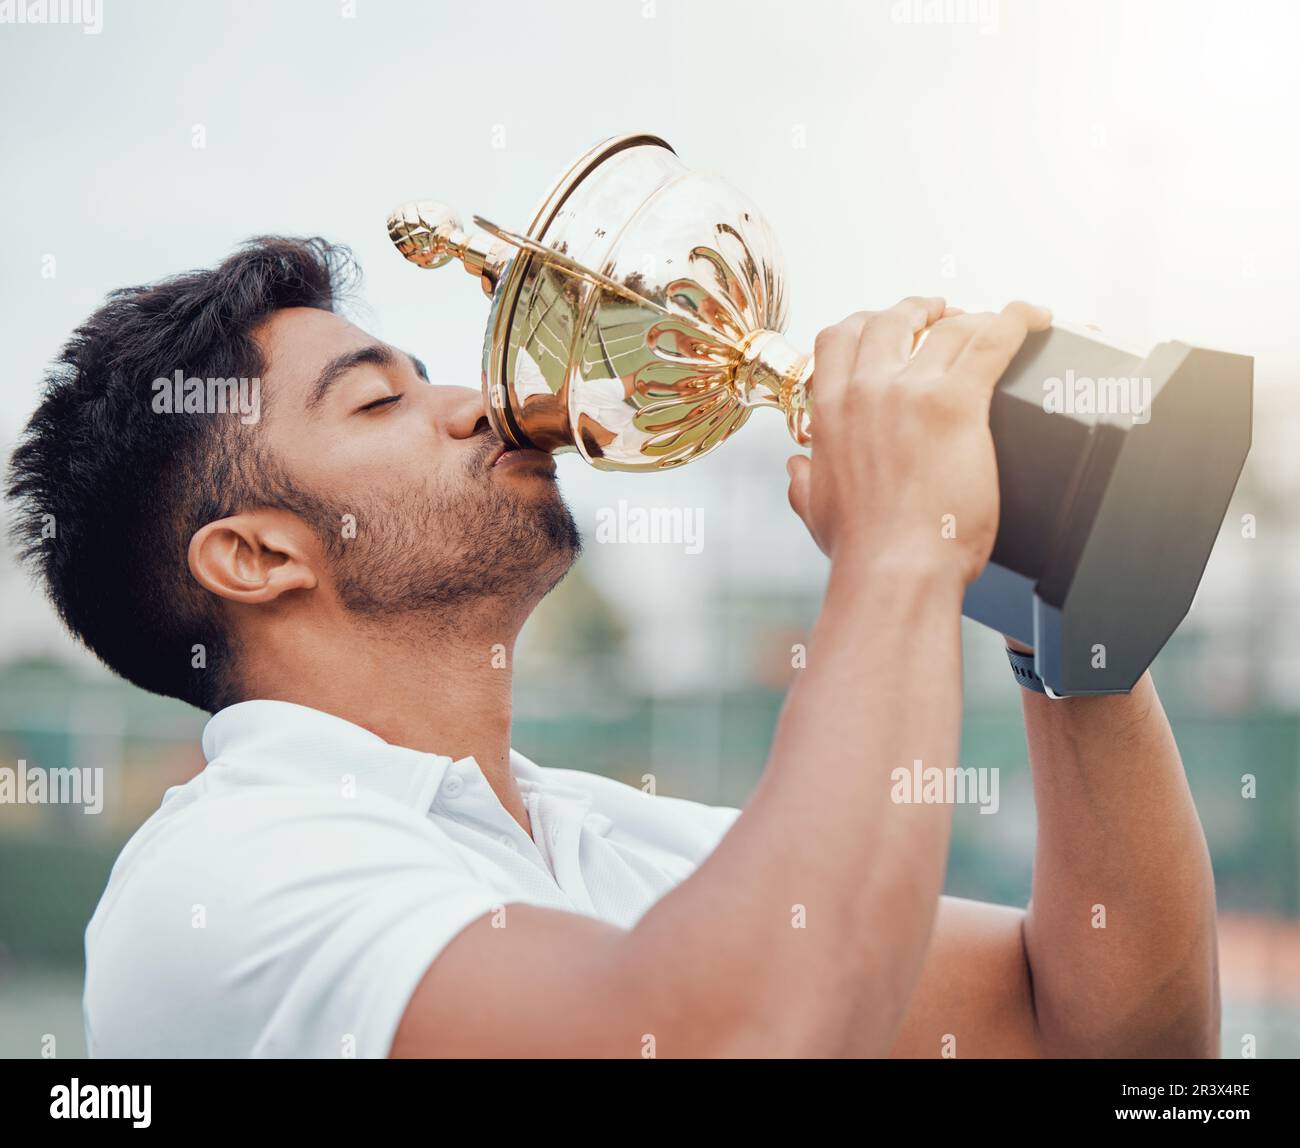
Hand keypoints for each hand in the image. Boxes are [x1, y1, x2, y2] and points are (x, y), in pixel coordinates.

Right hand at [787, 297, 1050, 585]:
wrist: (894, 571)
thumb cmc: (860, 550)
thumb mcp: (815, 510)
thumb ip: (803, 482)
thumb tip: (795, 467)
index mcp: (830, 412)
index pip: (838, 338)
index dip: (864, 324)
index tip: (885, 327)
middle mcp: (866, 390)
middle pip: (890, 319)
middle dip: (917, 310)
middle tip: (940, 316)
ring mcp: (911, 392)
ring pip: (946, 327)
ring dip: (970, 318)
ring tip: (991, 322)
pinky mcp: (956, 403)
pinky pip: (992, 341)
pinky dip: (1015, 320)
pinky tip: (1034, 317)